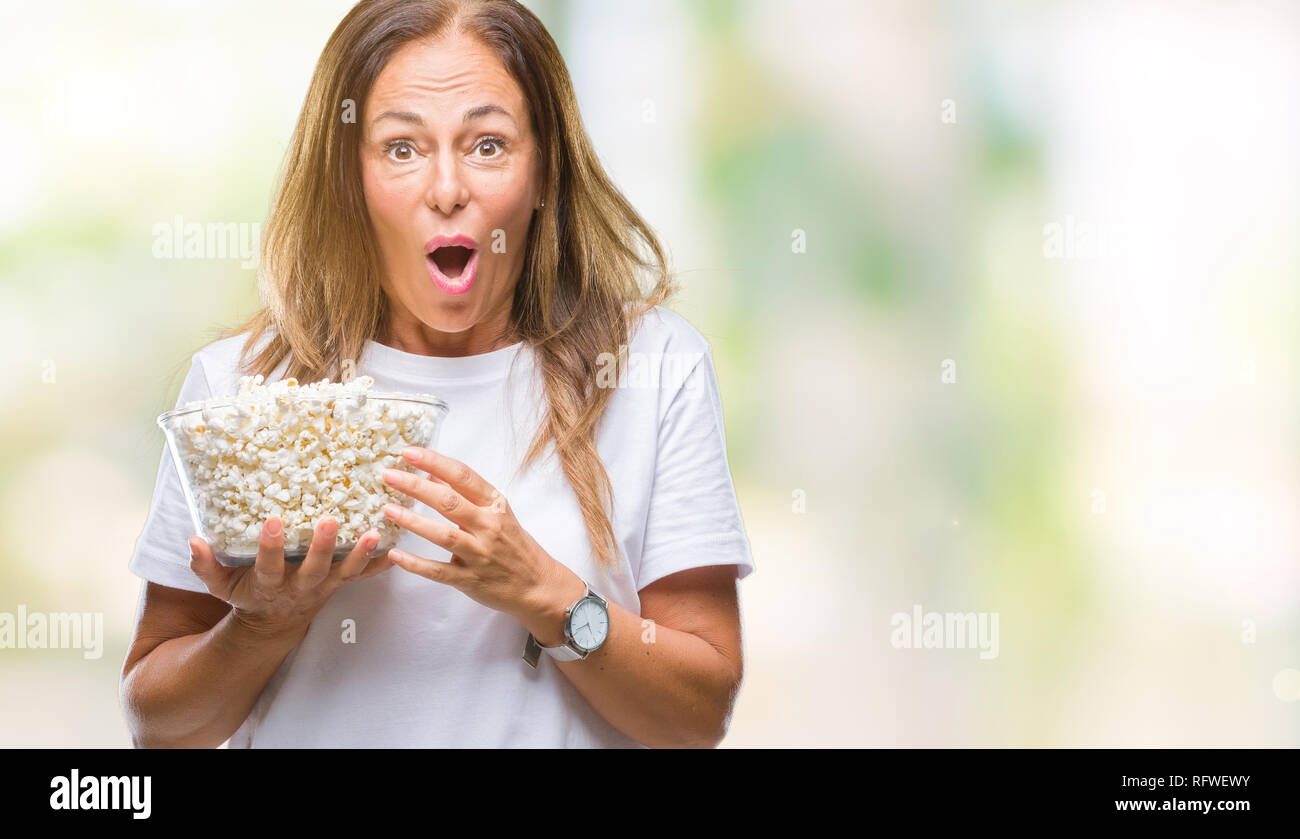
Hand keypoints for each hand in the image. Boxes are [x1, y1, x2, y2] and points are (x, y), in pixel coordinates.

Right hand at [188, 516, 395, 637]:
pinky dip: (380, 566)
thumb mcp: (220, 586)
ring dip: (361, 555)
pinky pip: (363, 577)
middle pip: (315, 569)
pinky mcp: (340, 584)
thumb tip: (193, 540)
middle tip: (331, 520)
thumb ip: (205, 565)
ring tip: (375, 534)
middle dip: (323, 547)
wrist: (273, 622)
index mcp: (270, 583)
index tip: (272, 521)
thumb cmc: (247, 594)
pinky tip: (397, 551)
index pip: (269, 566)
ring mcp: (324, 586)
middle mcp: (300, 586)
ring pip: (346, 573)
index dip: (270, 547)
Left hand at [379, 446, 572, 625]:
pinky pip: (438, 571)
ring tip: (387, 509)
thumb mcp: (497, 513)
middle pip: (449, 502)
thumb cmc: (515, 546)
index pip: (463, 476)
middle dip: (416, 486)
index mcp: (495, 506)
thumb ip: (465, 494)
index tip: (409, 452)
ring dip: (413, 522)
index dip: (435, 462)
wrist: (538, 585)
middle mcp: (489, 527)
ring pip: (443, 535)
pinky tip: (395, 555)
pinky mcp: (470, 580)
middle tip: (389, 475)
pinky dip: (416, 564)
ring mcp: (480, 555)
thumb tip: (432, 474)